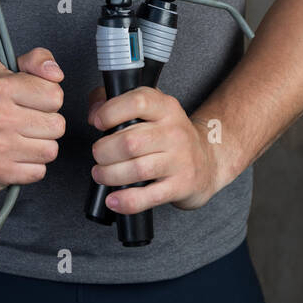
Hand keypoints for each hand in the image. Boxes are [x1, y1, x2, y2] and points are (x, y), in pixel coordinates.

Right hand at [0, 48, 65, 192]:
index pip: (55, 95)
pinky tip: (16, 157)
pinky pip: (39, 172)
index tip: (32, 100)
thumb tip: (56, 74)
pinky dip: (31, 166)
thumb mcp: (5, 71)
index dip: (48, 98)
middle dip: (46, 124)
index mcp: (0, 88)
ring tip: (22, 139)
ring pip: (50, 150)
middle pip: (57, 125)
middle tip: (27, 122)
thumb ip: (36, 60)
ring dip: (41, 146)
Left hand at [86, 84, 221, 212]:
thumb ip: (116, 102)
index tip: (98, 122)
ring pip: (137, 169)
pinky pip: (149, 196)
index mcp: (166, 107)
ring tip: (101, 173)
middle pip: (130, 141)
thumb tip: (94, 112)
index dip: (111, 112)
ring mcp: (180, 160)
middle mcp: (174, 132)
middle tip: (98, 154)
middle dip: (103, 151)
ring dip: (109, 175)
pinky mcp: (181, 186)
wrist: (207, 161)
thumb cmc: (169, 136)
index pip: (138, 102)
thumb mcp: (151, 111)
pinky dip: (126, 201)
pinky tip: (114, 199)